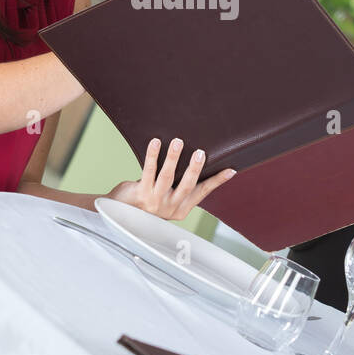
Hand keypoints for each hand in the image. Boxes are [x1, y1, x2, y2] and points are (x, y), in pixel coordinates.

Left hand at [107, 137, 235, 220]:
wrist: (122, 213)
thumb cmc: (148, 201)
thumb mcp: (168, 199)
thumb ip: (181, 187)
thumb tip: (197, 162)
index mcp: (181, 209)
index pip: (202, 192)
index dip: (216, 181)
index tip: (231, 170)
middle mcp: (170, 208)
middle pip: (186, 185)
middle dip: (195, 168)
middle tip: (201, 153)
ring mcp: (155, 201)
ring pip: (167, 177)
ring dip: (173, 158)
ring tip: (178, 142)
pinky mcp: (141, 193)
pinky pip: (148, 171)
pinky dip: (153, 156)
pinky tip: (155, 143)